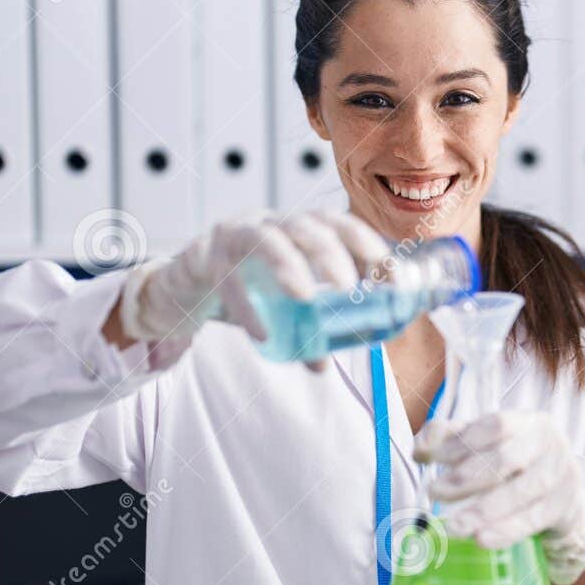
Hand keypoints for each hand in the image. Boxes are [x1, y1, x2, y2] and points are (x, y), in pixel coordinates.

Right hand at [117, 209, 389, 364]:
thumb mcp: (288, 289)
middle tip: (348, 287)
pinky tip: (261, 333)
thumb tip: (331, 361)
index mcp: (300, 228)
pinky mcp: (210, 257)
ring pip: (267, 240)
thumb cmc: (255, 278)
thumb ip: (313, 316)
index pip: (338, 223)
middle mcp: (273, 224)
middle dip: (331, 254)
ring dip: (288, 266)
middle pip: (307, 226)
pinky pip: (228, 280)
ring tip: (304, 297)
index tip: (388, 273)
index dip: (366, 243)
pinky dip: (246, 307)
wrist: (196, 273)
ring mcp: (239, 236)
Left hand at [414, 412, 584, 584]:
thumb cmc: (514, 467)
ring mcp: (561, 473)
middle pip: (506, 459)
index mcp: (527, 421)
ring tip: (452, 526)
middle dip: (466, 478)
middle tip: (435, 492)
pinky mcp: (565, 505)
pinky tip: (481, 539)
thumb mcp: (484, 446)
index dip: (460, 442)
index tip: (429, 459)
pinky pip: (533, 520)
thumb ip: (449, 439)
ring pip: (521, 492)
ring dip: (483, 510)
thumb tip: (420, 448)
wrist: (561, 497)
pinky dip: (506, 531)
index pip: (494, 425)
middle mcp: (549, 442)